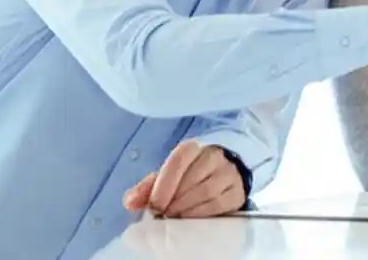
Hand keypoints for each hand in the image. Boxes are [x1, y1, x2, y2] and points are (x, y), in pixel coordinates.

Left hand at [123, 140, 246, 217]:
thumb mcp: (166, 177)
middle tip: (164, 216)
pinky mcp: (237, 190)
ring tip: (176, 218)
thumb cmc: (189, 175)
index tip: (155, 207)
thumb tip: (129, 203)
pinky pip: (220, 203)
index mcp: (191, 148)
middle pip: (192, 180)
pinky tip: (192, 219)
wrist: (222, 174)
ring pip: (207, 191)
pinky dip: (202, 214)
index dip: (164, 186)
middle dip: (174, 202)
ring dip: (187, 209)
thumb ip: (147, 188)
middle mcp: (213, 156)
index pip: (177, 162)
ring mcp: (228, 172)